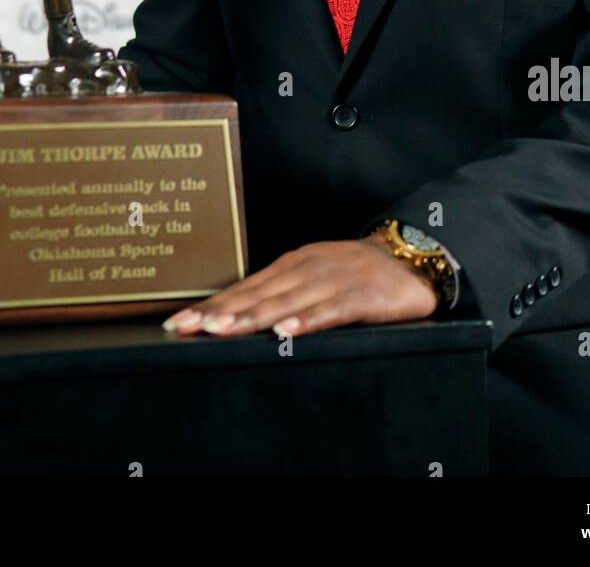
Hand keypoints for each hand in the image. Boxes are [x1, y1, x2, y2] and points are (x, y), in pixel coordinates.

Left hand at [163, 234, 438, 337]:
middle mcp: (307, 269)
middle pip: (258, 294)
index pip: (245, 287)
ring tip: (223, 330)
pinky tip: (288, 332)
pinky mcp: (360, 297)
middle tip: (187, 327)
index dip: (212, 304)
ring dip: (253, 316)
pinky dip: (308, 321)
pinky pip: (330, 312)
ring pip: (286, 301)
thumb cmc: (355, 272)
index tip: (179, 321)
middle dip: (220, 312)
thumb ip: (280, 292)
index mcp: (293, 264)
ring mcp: (332, 281)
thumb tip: (235, 314)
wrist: (410, 257)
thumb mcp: (313, 275)